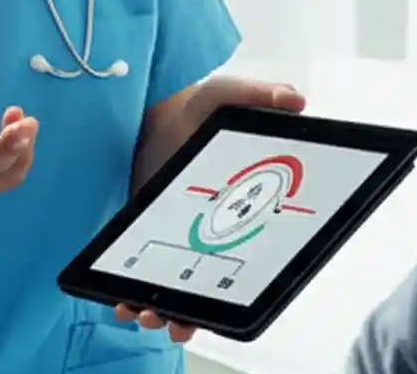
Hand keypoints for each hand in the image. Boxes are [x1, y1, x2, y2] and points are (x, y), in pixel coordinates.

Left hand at [119, 75, 307, 341]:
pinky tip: (120, 301)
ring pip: (177, 292)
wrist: (150, 115)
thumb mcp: (223, 96)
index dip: (237, 293)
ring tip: (144, 315)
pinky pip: (147, 278)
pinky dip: (133, 295)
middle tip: (175, 320)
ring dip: (163, 312)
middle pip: (211, 290)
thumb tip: (296, 100)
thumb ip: (258, 95)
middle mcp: (217, 236)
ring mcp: (183, 241)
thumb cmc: (196, 108)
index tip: (217, 308)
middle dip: (194, 313)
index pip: (252, 264)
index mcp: (243, 214)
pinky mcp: (152, 241)